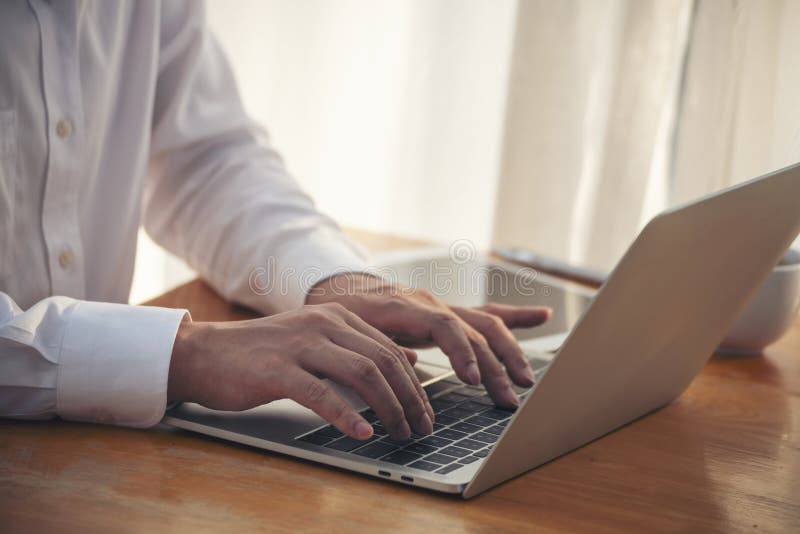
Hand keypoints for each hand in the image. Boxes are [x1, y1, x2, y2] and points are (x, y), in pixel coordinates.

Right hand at [168, 303, 433, 440]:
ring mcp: (301, 345)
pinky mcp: (278, 370)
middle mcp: (324, 324)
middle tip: (422, 426)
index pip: (389, 348)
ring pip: (362, 373)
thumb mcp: (316, 341)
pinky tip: (362, 432)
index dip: (413, 383)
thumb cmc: (261, 355)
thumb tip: (408, 359)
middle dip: (409, 397)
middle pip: (384, 360)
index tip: (425, 411)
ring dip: (388, 407)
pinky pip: (322, 393)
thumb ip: (360, 347)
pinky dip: (347, 415)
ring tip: (400, 431)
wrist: (204, 353)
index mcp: (336, 316)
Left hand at [306, 274, 550, 407]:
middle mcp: (432, 303)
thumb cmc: (342, 311)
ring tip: (527, 378)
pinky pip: (486, 314)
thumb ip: (376, 344)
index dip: (462, 352)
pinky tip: (540, 316)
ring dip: (510, 353)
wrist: (341, 289)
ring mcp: (444, 308)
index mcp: (407, 305)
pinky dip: (515, 316)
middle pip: (476, 329)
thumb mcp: (349, 327)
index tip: (472, 380)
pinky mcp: (449, 315)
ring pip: (487, 324)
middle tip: (510, 396)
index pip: (446, 326)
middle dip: (497, 364)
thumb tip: (405, 365)